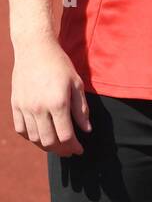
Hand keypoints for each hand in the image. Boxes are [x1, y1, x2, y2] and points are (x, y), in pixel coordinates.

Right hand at [11, 39, 91, 155]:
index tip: (80, 150)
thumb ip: (81, 109)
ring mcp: (25, 107)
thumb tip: (86, 130)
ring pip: (34, 138)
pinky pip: (21, 129)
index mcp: (58, 103)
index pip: (66, 135)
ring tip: (56, 146)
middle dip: (61, 150)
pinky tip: (39, 137)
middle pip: (49, 141)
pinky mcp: (15, 105)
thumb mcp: (77, 84)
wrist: (35, 49)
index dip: (74, 147)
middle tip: (69, 152)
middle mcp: (39, 108)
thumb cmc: (60, 65)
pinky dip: (30, 137)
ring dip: (46, 146)